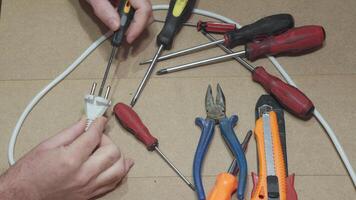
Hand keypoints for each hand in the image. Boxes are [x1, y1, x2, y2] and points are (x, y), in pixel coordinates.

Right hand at [0, 117, 133, 199]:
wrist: (21, 196)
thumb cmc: (29, 174)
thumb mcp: (47, 146)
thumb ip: (70, 132)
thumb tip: (85, 122)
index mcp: (71, 159)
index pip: (95, 136)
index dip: (99, 124)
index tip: (100, 120)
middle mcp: (83, 175)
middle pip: (112, 152)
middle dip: (107, 140)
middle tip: (97, 137)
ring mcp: (88, 187)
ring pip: (119, 169)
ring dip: (118, 156)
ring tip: (108, 150)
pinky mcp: (90, 195)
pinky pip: (114, 183)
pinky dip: (119, 172)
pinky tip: (119, 164)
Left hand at [87, 0, 152, 42]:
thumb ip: (104, 10)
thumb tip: (115, 26)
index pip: (144, 8)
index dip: (139, 25)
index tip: (129, 38)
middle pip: (146, 12)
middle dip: (137, 27)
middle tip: (124, 36)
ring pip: (143, 13)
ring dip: (134, 24)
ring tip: (119, 28)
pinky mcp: (130, 1)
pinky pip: (137, 11)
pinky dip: (130, 20)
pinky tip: (119, 21)